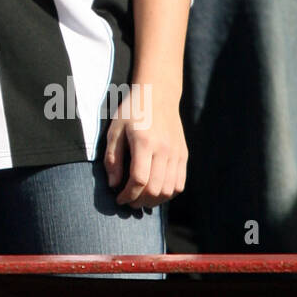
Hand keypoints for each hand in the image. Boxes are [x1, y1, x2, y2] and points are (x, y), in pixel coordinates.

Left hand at [104, 80, 186, 207]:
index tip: (118, 198)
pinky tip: (155, 192)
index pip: (139, 180)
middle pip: (155, 189)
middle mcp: (164, 149)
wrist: (158, 95)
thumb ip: (112, 158)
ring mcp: (176, 153)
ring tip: (141, 199)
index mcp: (144, 142)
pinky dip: (168, 193)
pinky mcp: (183, 155)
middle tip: (129, 201)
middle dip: (139, 201)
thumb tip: (114, 185)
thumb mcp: (114, 130)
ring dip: (154, 201)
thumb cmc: (132, 111)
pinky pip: (180, 183)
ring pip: (169, 190)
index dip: (128, 195)